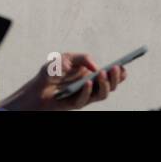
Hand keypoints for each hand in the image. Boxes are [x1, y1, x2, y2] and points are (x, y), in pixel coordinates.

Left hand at [1, 53, 126, 110]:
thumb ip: (82, 59)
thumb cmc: (52, 71)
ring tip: (103, 73)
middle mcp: (91, 86)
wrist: (36, 87)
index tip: (124, 65)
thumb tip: (96, 67)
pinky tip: (88, 83)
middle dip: (115, 78)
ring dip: (105, 85)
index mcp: (92, 74)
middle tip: (115, 68)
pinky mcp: (75, 104)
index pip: (110, 75)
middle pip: (110, 86)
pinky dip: (88, 91)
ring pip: (102, 95)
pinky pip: (84, 100)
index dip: (119, 72)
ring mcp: (84, 96)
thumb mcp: (67, 57)